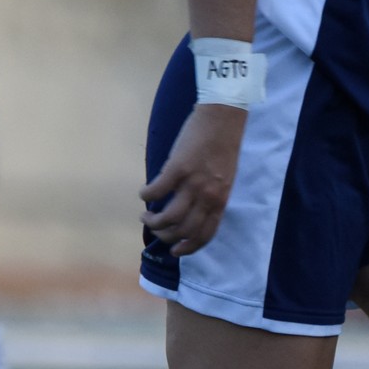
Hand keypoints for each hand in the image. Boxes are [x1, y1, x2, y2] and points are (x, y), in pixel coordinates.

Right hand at [139, 104, 246, 255]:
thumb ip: (212, 196)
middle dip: (165, 236)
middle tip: (155, 228)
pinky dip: (146, 196)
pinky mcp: (178, 169)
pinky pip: (157, 191)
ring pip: (169, 217)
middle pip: (183, 230)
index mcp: (221, 200)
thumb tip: (193, 211)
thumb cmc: (224, 145)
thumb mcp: (225, 178)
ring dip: (153, 222)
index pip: (205, 234)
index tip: (175, 251)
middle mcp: (208, 196)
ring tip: (146, 216)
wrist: (223, 117)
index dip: (188, 248)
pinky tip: (143, 193)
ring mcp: (193, 183)